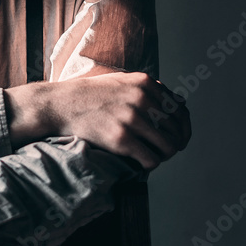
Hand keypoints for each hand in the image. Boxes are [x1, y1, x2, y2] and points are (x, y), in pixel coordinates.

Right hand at [48, 70, 190, 169]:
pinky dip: (151, 164)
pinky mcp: (120, 139)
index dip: (184, 127)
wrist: (61, 104)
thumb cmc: (90, 94)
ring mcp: (131, 119)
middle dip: (176, 142)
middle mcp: (141, 99)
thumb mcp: (122, 81)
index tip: (180, 137)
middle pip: (176, 129)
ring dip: (165, 155)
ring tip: (156, 157)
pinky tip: (143, 163)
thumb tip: (178, 102)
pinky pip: (151, 159)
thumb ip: (149, 88)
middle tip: (167, 150)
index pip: (180, 109)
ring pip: (168, 146)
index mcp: (145, 83)